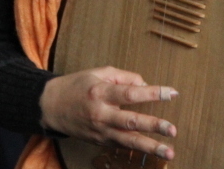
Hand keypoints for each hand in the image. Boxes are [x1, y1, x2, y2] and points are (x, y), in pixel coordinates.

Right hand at [40, 66, 177, 160]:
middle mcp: (101, 113)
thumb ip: (123, 76)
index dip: (152, 93)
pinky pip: (122, 146)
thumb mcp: (98, 72)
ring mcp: (100, 130)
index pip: (130, 93)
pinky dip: (138, 149)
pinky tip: (153, 152)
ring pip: (128, 141)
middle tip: (172, 129)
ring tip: (169, 152)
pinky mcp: (100, 141)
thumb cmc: (77, 86)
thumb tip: (145, 85)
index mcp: (100, 92)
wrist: (51, 106)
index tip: (172, 93)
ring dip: (150, 147)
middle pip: (131, 121)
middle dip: (153, 126)